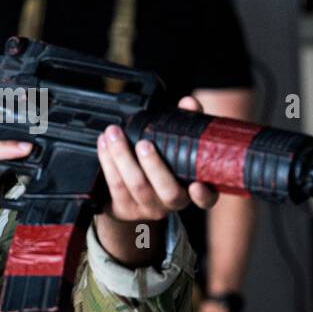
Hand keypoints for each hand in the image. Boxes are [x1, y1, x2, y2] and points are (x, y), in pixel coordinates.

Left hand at [93, 96, 216, 265]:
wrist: (133, 194)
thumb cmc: (163, 163)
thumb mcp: (178, 143)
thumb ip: (186, 122)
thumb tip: (189, 103)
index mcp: (193, 188)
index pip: (208, 199)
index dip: (204, 195)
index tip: (196, 186)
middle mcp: (173, 202)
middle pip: (168, 192)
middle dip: (154, 166)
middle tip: (144, 144)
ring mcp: (149, 207)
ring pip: (137, 186)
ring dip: (123, 157)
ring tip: (114, 133)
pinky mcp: (125, 208)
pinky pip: (116, 185)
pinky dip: (108, 162)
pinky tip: (104, 143)